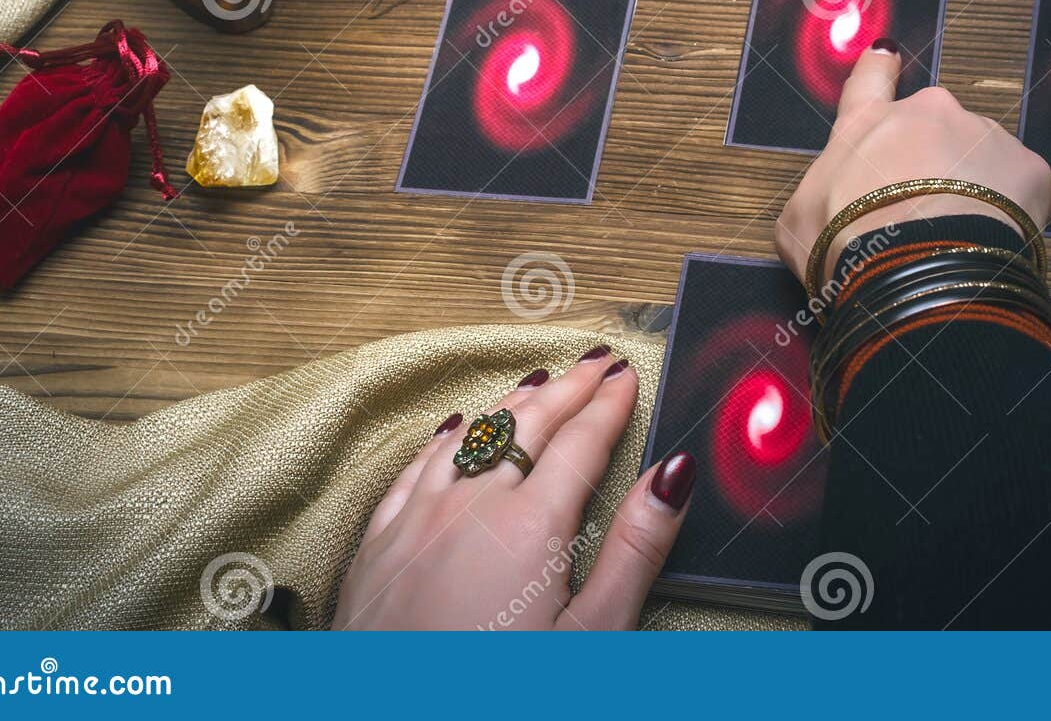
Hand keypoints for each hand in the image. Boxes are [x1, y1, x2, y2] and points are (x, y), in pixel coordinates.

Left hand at [333, 349, 694, 629]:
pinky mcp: (376, 548)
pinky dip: (444, 440)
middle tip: (594, 364)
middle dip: (567, 390)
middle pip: (527, 426)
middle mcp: (471, 507)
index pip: (582, 443)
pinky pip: (414, 470)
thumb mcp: (592, 638)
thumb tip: (673, 473)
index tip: (626, 376)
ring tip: (537, 383)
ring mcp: (416, 522)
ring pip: (468, 437)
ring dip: (508, 406)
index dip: (609, 405)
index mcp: (532, 526)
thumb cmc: (502, 698)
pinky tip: (452, 431)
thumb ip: (634, 550)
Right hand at [776, 42, 1050, 283]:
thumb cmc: (846, 244)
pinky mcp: (1028, 167)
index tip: (888, 56)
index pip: (870, 81)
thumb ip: (822, 193)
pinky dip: (1011, 213)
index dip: (879, 68)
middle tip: (922, 215)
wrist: (915, 270)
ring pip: (980, 159)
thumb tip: (831, 201)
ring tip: (957, 237)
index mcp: (868, 124)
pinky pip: (1021, 189)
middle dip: (931, 164)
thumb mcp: (800, 221)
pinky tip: (991, 244)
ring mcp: (982, 135)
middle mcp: (928, 114)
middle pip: (932, 131)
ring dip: (972, 189)